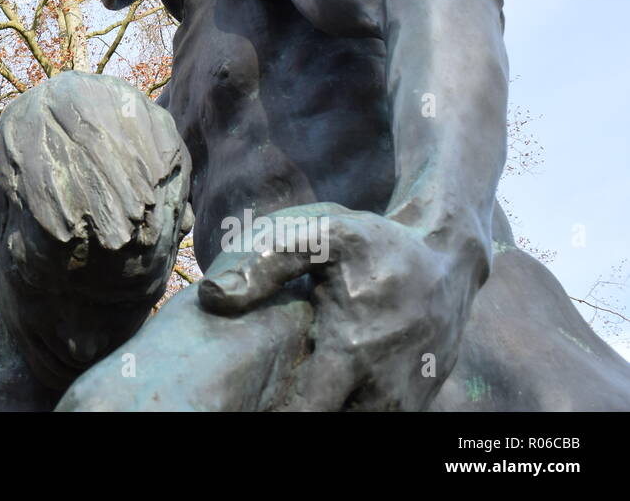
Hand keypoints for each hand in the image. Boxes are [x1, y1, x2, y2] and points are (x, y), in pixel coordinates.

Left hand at [198, 203, 484, 409]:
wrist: (448, 258)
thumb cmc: (378, 246)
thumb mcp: (322, 237)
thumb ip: (266, 263)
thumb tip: (213, 295)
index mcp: (352, 352)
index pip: (300, 413)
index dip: (273, 410)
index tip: (251, 396)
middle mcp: (383, 387)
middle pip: (327, 423)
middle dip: (294, 410)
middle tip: (273, 389)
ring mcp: (406, 401)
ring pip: (355, 425)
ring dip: (329, 409)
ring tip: (297, 388)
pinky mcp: (422, 403)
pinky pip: (379, 421)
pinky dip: (353, 408)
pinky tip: (332, 388)